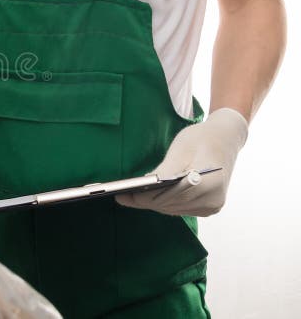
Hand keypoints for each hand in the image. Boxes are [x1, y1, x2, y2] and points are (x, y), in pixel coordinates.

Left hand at [115, 108, 248, 216]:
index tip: (124, 195)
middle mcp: (213, 199)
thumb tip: (146, 186)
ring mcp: (212, 206)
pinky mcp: (209, 207)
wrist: (225, 138)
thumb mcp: (180, 149)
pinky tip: (147, 198)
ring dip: (152, 204)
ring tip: (130, 198)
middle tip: (121, 197)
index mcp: (209, 183)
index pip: (170, 196)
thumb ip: (165, 171)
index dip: (145, 197)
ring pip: (173, 209)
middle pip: (171, 205)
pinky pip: (180, 208)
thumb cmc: (201, 138)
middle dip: (144, 201)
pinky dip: (163, 203)